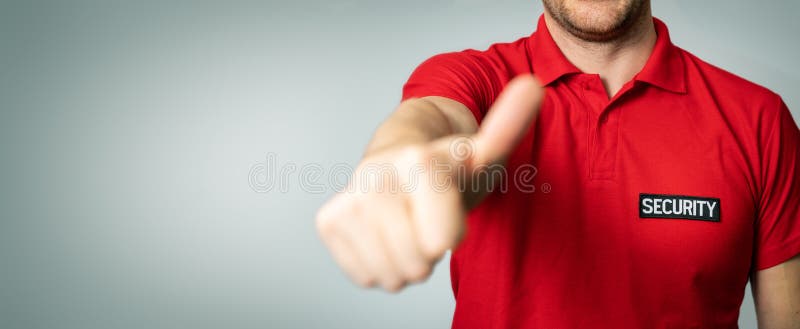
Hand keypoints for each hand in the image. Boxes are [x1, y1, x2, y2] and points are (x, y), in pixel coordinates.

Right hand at [315, 75, 543, 291]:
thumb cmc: (444, 162)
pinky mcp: (329, 221)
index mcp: (418, 161)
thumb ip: (507, 126)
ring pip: (392, 274)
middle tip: (424, 217)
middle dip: (428, 250)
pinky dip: (379, 264)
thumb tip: (533, 85)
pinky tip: (382, 233)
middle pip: (419, 262)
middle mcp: (376, 177)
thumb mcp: (482, 151)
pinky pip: (367, 275)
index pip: (445, 239)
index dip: (452, 230)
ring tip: (405, 224)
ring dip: (405, 260)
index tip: (446, 202)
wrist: (396, 154)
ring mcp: (348, 200)